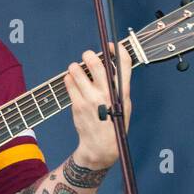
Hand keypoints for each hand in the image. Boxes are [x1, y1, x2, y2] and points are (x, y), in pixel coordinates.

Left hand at [65, 42, 131, 170]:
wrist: (101, 146)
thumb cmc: (114, 124)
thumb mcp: (124, 104)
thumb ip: (119, 85)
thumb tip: (110, 64)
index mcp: (122, 92)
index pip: (124, 64)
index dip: (117, 50)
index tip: (111, 46)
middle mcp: (107, 94)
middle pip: (96, 63)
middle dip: (89, 55)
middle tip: (86, 55)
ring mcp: (91, 99)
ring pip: (77, 71)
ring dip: (75, 67)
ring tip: (76, 69)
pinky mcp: (77, 104)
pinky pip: (69, 83)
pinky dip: (69, 79)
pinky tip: (72, 81)